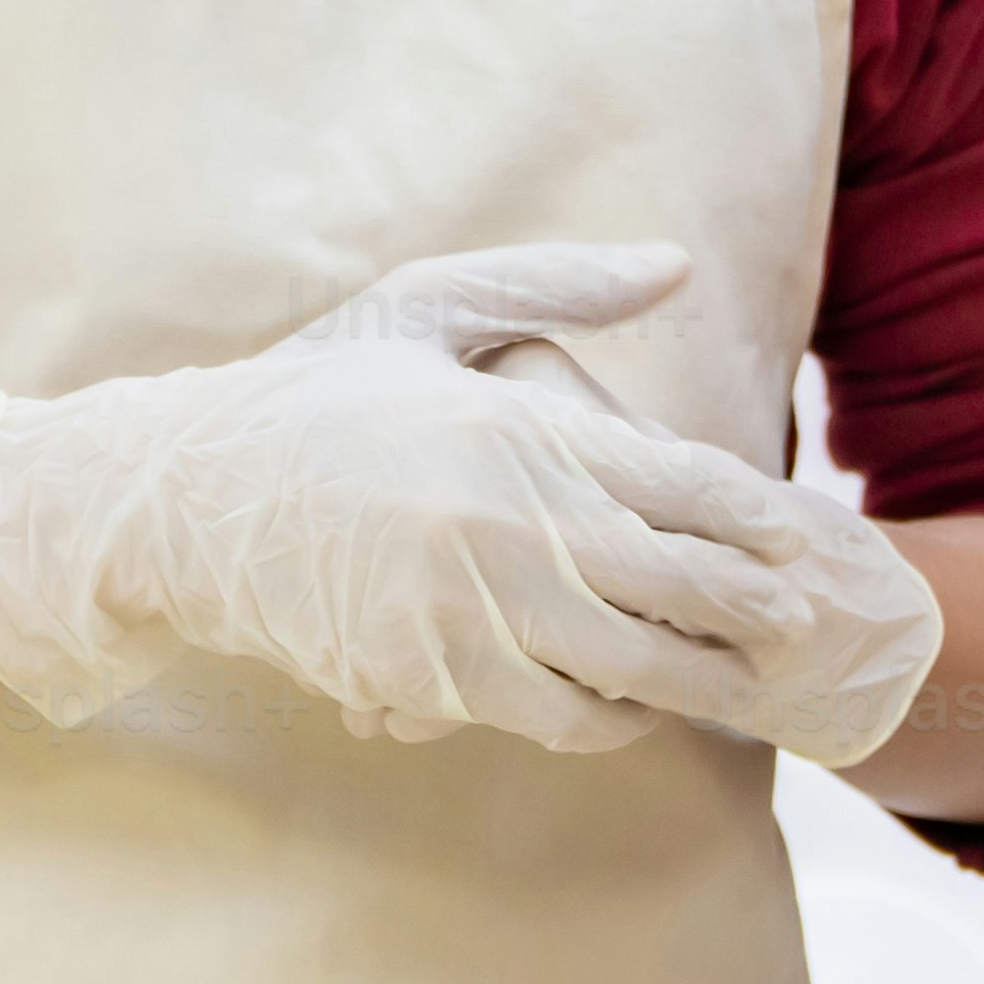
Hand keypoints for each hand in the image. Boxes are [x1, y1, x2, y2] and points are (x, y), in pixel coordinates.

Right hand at [0, 242, 885, 758]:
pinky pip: (555, 713)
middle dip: (752, 608)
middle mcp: (513, 519)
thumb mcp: (427, 306)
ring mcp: (475, 605)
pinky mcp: (434, 673)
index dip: (757, 517)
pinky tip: (628, 712)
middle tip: (798, 625)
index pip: (685, 481)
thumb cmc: (311, 393)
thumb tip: (675, 265)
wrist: (185, 498)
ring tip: (740, 685)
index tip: (798, 536)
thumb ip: (557, 285)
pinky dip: (605, 719)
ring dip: (698, 679)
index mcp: (522, 425)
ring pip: (632, 664)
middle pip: (682, 582)